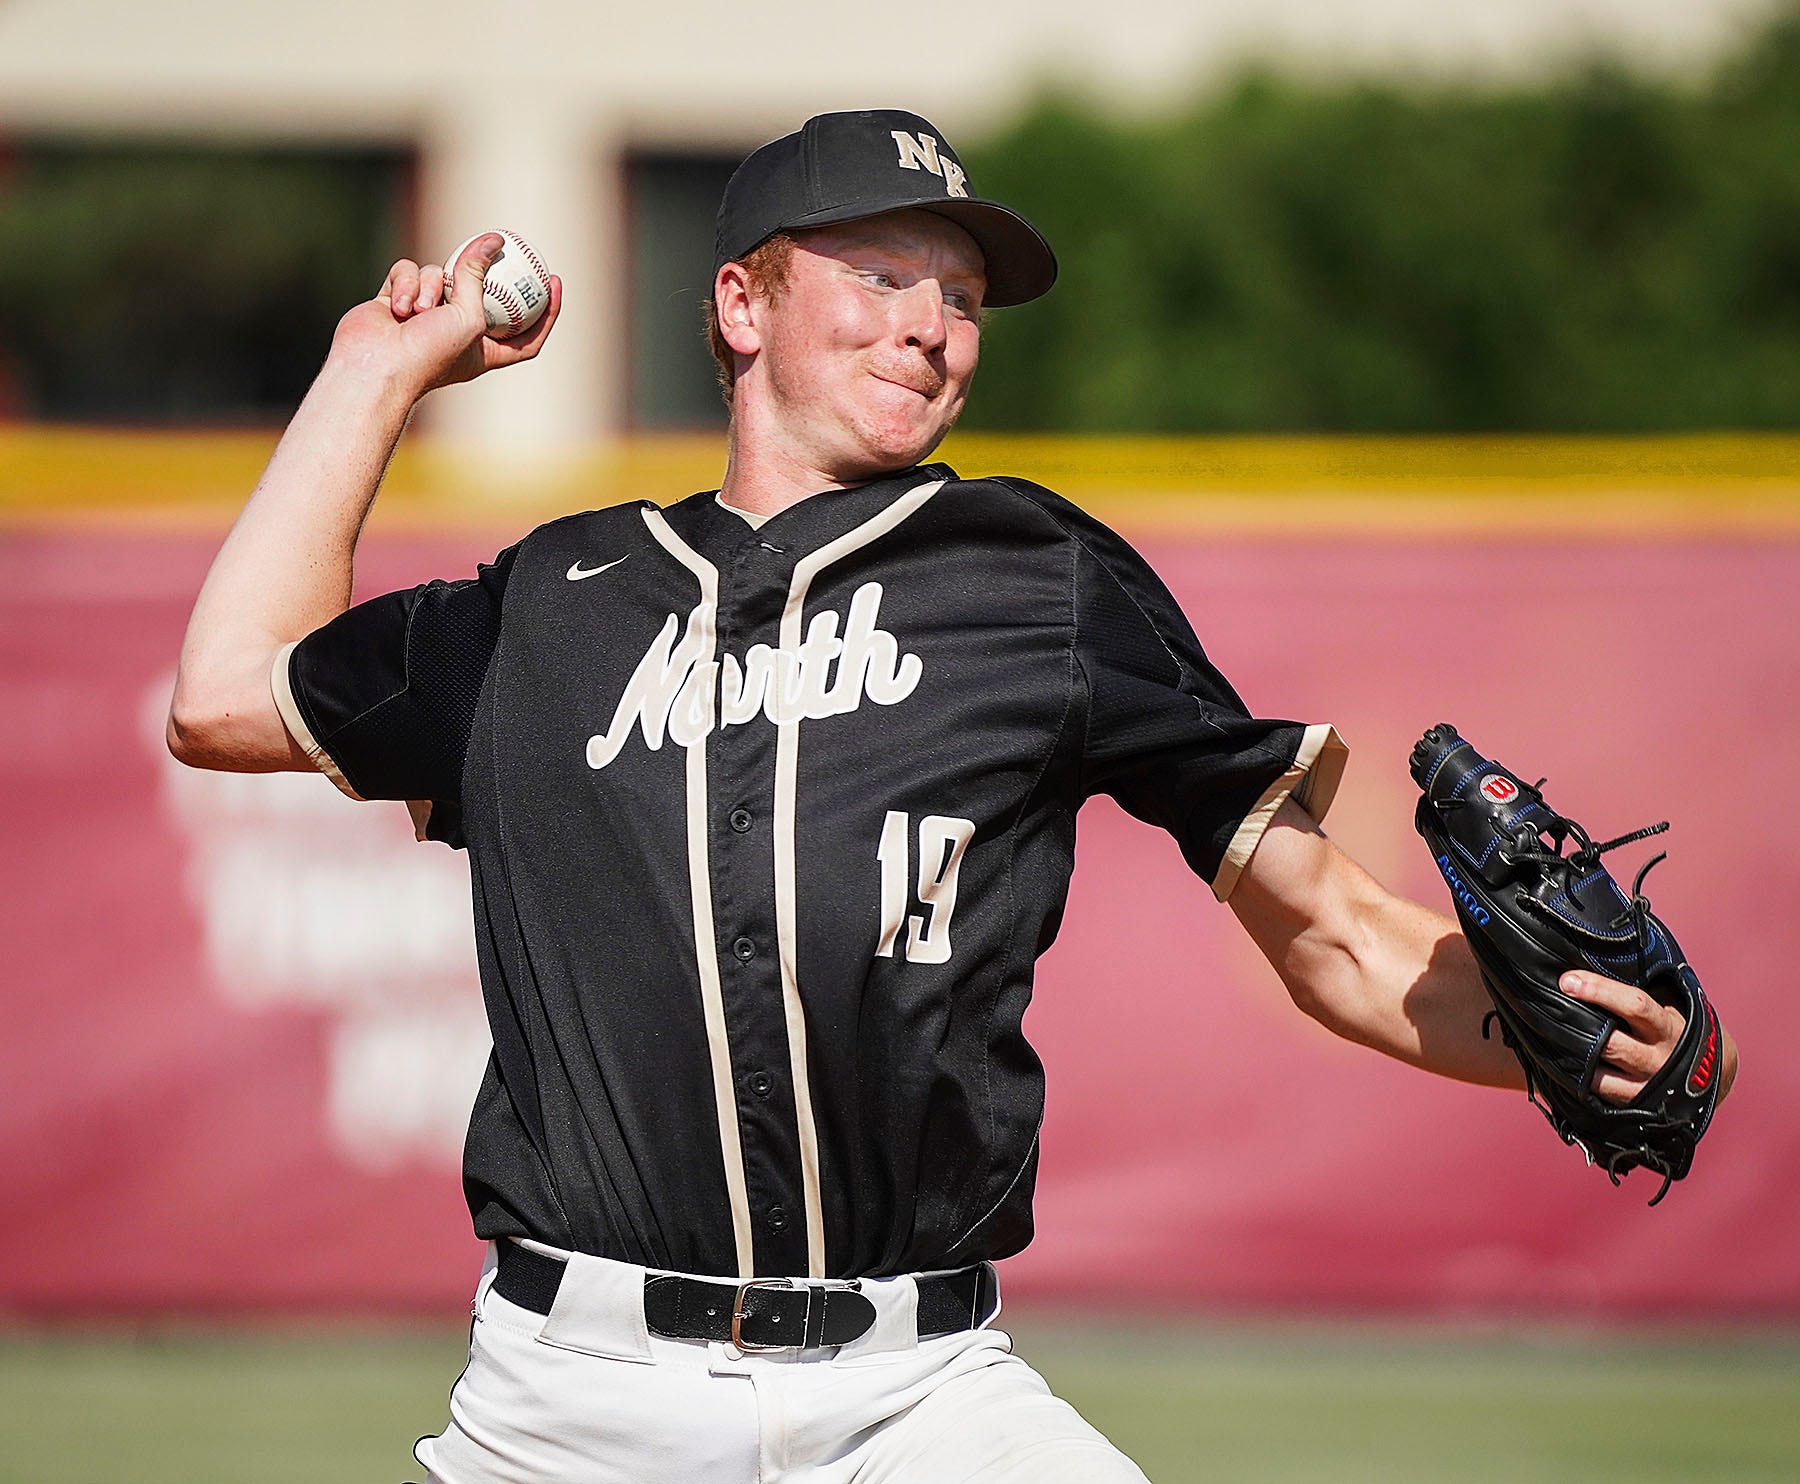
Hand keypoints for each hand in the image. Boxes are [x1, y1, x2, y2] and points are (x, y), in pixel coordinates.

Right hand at [328, 233, 562, 398]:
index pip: (525, 332)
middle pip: (479, 292)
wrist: (374, 366)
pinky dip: (405, 285)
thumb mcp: (468, 316)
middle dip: (484, 272)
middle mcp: (456, 332)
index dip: (545, 309)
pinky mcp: (396, 298)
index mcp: (483, 350)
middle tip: (501, 245)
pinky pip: (407, 273)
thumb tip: (492, 240)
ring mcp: (425, 314)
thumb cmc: (428, 353)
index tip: (553, 280)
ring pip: (439, 274)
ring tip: (419, 311)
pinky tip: (398, 308)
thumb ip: (479, 276)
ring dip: (431, 287)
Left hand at [1560, 970, 1735, 1106]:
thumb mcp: (1671, 1003)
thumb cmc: (1676, 1026)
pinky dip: (1576, 1079)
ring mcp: (1645, 1087)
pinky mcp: (1634, 1106)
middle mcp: (1657, 1059)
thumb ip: (1643, 984)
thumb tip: (1598, 951)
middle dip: (1578, 1024)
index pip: (1635, 1005)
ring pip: (1600, 1075)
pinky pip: (1598, 1094)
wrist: (1711, 1075)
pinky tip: (1555, 1063)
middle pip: (1612, 1043)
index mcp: (1667, 1028)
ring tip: (1544, 1034)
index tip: (1568, 979)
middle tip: (1546, 1005)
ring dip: (1571, 1056)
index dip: (1600, 991)